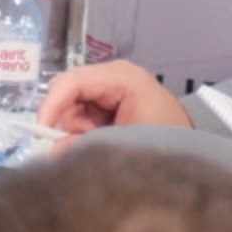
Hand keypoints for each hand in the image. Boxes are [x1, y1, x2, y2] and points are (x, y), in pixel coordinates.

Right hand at [44, 55, 193, 141]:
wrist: (190, 155)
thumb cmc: (166, 143)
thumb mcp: (125, 143)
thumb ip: (86, 145)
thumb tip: (54, 149)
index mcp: (122, 78)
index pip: (72, 82)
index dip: (52, 105)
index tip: (41, 130)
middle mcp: (113, 77)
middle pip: (68, 94)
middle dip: (64, 122)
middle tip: (71, 146)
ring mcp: (110, 89)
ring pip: (71, 108)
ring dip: (73, 131)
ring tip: (94, 147)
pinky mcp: (107, 104)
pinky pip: (81, 117)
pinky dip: (81, 133)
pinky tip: (97, 143)